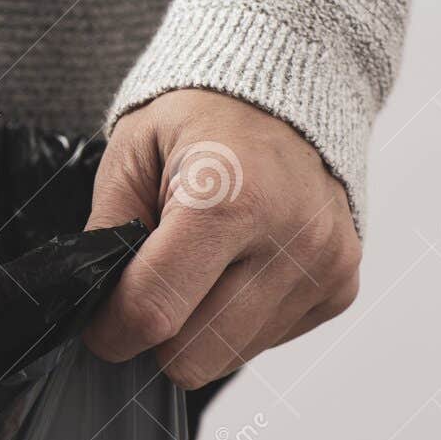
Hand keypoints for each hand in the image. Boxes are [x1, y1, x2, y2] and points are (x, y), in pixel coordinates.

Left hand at [83, 89, 360, 388]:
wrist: (287, 81)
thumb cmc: (201, 113)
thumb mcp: (131, 151)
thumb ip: (108, 230)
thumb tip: (99, 305)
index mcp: (226, 200)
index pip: (155, 312)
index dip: (111, 331)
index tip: (99, 325)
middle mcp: (288, 241)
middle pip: (194, 356)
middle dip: (156, 334)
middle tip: (147, 286)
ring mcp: (324, 268)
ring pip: (231, 358)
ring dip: (201, 327)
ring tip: (200, 262)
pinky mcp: (341, 286)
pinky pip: (269, 341)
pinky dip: (241, 317)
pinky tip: (240, 261)